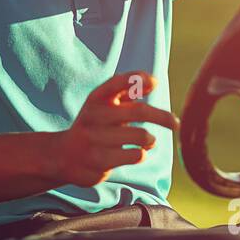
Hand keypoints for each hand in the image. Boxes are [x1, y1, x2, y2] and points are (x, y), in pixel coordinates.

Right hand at [53, 71, 178, 186]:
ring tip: (148, 142)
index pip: (118, 82)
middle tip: (176, 124)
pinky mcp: (99, 161)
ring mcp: (95, 139)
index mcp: (97, 98)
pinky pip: (135, 155)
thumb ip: (127, 92)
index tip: (155, 82)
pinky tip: (136, 154)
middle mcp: (94, 116)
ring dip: (150, 140)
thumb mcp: (105, 106)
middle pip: (138, 111)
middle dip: (162, 117)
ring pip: (140, 136)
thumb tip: (153, 81)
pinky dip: (142, 154)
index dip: (139, 79)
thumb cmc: (94, 127)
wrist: (63, 156)